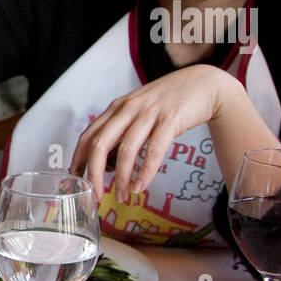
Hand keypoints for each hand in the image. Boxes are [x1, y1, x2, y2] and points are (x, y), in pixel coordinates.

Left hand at [69, 65, 236, 201]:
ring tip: (122, 196)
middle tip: (96, 196)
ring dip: (121, 178)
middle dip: (94, 174)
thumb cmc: (169, 102)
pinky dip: (145, 172)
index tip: (75, 180)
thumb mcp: (138, 112)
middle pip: (100, 145)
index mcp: (117, 107)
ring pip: (125, 150)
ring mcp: (149, 113)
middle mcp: (128, 108)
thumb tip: (105, 165)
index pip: (88, 135)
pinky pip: (153, 150)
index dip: (78, 159)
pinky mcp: (170, 120)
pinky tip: (141, 187)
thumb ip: (121, 132)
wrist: (204, 84)